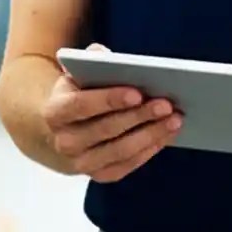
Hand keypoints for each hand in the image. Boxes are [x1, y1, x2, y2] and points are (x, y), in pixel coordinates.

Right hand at [43, 43, 182, 182]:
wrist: (60, 132)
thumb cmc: (76, 96)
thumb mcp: (76, 75)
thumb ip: (90, 61)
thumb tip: (105, 56)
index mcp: (55, 112)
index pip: (82, 105)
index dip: (110, 100)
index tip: (138, 93)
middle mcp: (64, 142)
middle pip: (106, 129)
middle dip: (139, 116)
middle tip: (167, 104)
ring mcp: (81, 163)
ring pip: (121, 151)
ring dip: (151, 134)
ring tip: (175, 119)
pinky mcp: (99, 175)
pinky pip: (128, 165)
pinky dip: (150, 149)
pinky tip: (167, 134)